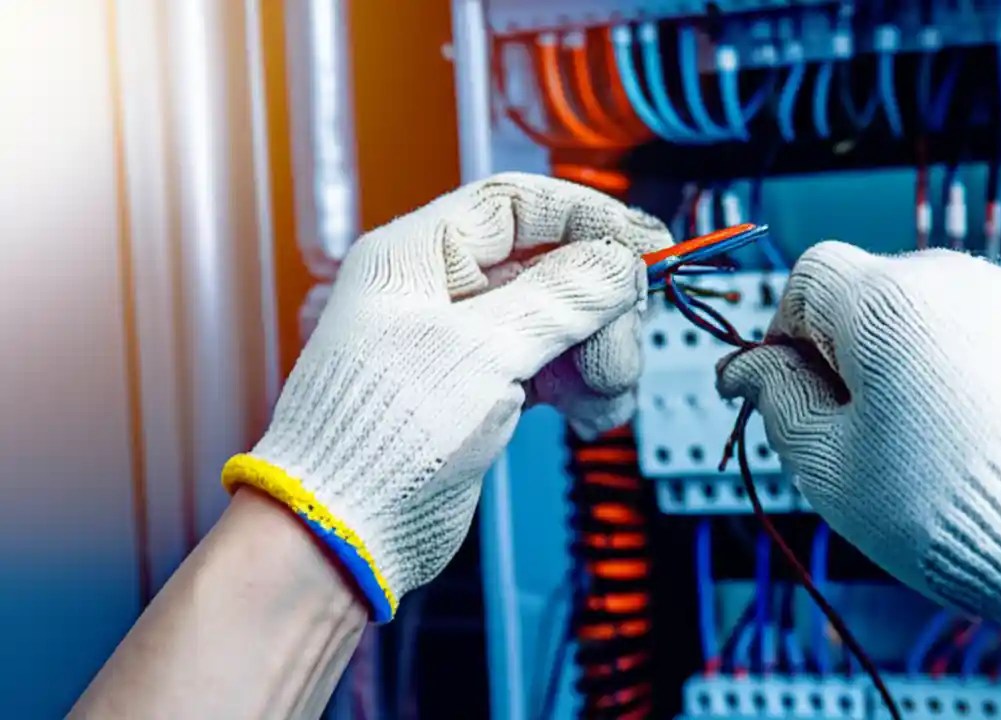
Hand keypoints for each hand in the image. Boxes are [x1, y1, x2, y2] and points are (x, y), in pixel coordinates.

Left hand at [223, 173, 671, 621]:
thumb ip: (561, 296)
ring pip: (564, 320)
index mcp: (420, 255)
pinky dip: (582, 388)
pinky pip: (554, 366)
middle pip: (554, 266)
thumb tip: (620, 260)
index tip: (646, 245)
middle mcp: (443, 289)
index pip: (519, 204)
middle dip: (601, 311)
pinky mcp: (484, 388)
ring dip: (599, 357)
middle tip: (617, 360)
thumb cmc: (380, 435)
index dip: (589, 218)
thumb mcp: (482, 351)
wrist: (343, 533)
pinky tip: (590, 418)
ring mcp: (466, 341)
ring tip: (603, 401)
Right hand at [717, 242, 1000, 673]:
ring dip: (903, 352)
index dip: (788, 328)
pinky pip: (981, 327)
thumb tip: (746, 368)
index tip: (791, 382)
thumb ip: (775, 397)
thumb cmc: (945, 511)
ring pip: (927, 307)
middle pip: (870, 286)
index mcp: (887, 301)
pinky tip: (966, 428)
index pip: (811, 274)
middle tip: (851, 423)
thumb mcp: (826, 462)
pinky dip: (958, 362)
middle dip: (845, 343)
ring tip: (917, 434)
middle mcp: (955, 280)